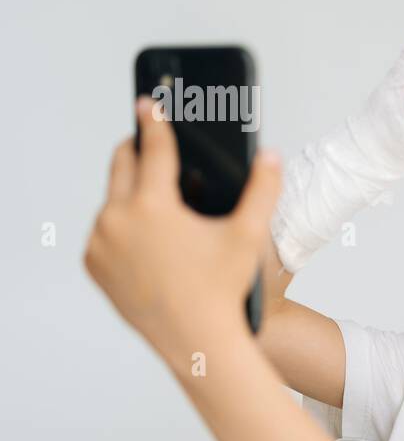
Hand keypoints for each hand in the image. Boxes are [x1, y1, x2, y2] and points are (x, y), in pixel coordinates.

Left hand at [83, 97, 282, 355]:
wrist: (195, 339)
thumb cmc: (222, 289)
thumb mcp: (248, 236)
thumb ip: (263, 190)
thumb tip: (272, 156)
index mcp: (152, 206)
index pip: (151, 149)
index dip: (154, 121)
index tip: (147, 102)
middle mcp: (116, 219)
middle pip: (120, 164)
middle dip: (136, 150)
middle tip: (149, 143)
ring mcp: (100, 242)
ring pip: (111, 199)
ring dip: (130, 191)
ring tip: (156, 199)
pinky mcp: (94, 262)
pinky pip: (104, 231)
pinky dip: (121, 226)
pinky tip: (146, 236)